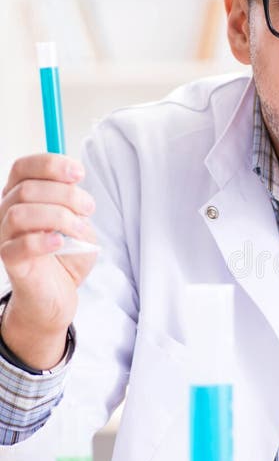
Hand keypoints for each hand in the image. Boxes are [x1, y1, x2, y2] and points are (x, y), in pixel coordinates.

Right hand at [0, 154, 97, 368]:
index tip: (79, 173)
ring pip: (21, 212)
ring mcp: (4, 237)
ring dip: (59, 217)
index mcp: (21, 196)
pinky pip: (18, 245)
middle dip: (66, 194)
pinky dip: (42, 241)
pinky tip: (60, 244)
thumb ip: (75, 205)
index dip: (51, 164)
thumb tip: (73, 186)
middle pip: (27, 188)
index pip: (24, 167)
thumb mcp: (79, 224)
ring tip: (80, 230)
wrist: (58, 296)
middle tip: (89, 208)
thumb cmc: (67, 257)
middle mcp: (6, 212)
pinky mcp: (10, 262)